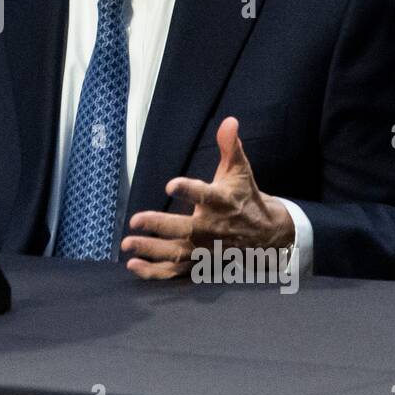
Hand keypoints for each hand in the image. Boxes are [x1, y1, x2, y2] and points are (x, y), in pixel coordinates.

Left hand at [121, 116, 292, 278]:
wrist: (266, 235)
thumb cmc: (245, 198)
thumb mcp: (240, 171)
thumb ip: (230, 147)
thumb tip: (229, 121)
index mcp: (221, 202)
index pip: (204, 195)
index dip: (188, 190)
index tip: (171, 185)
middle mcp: (212, 228)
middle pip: (184, 229)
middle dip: (159, 225)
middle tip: (135, 220)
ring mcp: (205, 249)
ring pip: (176, 253)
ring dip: (151, 250)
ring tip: (127, 245)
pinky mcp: (200, 263)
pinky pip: (176, 272)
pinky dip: (155, 272)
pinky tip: (134, 266)